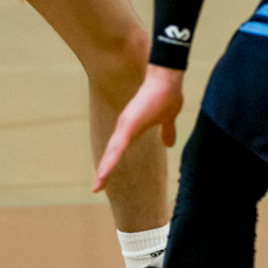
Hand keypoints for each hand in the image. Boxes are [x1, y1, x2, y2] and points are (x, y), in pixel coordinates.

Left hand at [93, 64, 184, 191]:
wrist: (168, 78)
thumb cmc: (167, 95)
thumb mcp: (169, 119)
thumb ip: (167, 131)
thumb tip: (169, 144)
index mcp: (132, 128)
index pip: (119, 150)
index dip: (113, 163)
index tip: (106, 179)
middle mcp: (125, 127)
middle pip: (112, 153)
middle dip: (105, 171)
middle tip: (97, 189)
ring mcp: (126, 125)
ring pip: (113, 152)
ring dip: (106, 169)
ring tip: (98, 186)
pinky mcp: (129, 123)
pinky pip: (119, 145)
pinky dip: (111, 160)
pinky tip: (105, 171)